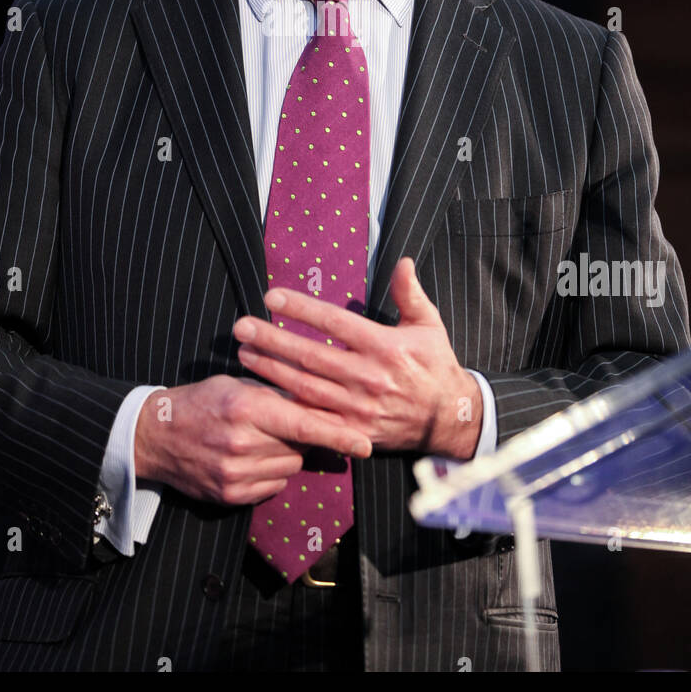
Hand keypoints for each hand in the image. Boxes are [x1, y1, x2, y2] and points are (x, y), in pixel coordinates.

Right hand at [133, 374, 371, 504]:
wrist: (155, 436)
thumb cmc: (200, 402)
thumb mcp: (237, 386)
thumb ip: (276, 397)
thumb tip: (318, 404)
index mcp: (247, 409)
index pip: (304, 425)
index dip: (338, 435)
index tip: (365, 444)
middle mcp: (243, 444)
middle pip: (300, 448)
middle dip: (303, 437)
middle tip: (286, 424)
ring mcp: (235, 474)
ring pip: (289, 469)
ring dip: (287, 455)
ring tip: (263, 440)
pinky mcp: (230, 495)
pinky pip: (272, 487)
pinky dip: (270, 473)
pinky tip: (252, 458)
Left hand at [233, 257, 482, 458]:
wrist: (448, 419)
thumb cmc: (435, 365)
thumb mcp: (429, 325)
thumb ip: (410, 293)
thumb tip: (403, 261)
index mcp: (385, 346)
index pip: (334, 322)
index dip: (301, 309)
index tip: (272, 296)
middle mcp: (369, 377)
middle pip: (311, 356)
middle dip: (273, 339)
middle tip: (242, 326)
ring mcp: (358, 407)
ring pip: (305, 386)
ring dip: (271, 369)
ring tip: (244, 352)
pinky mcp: (353, 429)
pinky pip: (314, 417)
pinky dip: (286, 405)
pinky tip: (263, 391)